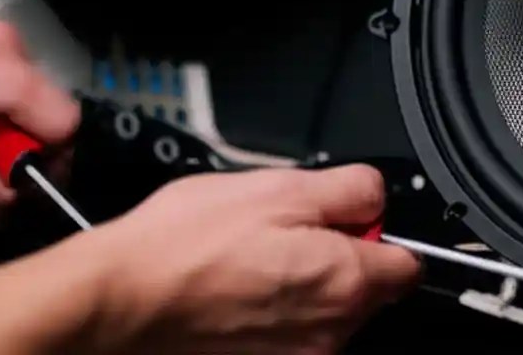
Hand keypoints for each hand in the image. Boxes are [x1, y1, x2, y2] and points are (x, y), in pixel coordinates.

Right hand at [74, 165, 421, 353]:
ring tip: (246, 262)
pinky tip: (232, 292)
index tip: (348, 221)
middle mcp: (329, 333)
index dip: (378, 234)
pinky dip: (269, 315)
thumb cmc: (183, 247)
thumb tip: (375, 195)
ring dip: (300, 286)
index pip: (408, 263)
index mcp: (345, 281)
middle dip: (336, 258)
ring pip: (323, 313)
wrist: (114, 304)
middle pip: (364, 290)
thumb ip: (349, 189)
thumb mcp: (278, 186)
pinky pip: (286, 335)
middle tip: (281, 233)